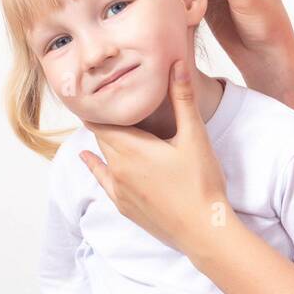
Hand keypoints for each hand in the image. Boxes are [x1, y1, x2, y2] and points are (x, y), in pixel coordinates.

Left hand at [78, 60, 233, 258]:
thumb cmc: (201, 184)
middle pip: (101, 136)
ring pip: (101, 157)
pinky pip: (102, 181)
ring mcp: (118, 189)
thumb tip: (176, 63)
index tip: (93, 88)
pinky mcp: (124, 207)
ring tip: (94, 123)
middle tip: (100, 100)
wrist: (203, 231)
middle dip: (102, 119)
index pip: (103, 119)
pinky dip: (95, 166)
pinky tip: (89, 161)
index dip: (98, 103)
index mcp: (130, 147)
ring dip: (100, 140)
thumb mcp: (194, 137)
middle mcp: (117, 167)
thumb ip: (182, 99)